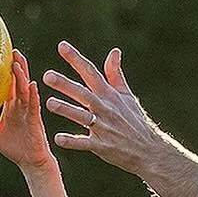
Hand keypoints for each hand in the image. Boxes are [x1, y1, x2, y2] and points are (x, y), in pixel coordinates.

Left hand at [0, 51, 52, 170]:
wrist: (30, 161)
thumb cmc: (14, 149)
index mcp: (12, 106)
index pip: (10, 84)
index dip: (7, 71)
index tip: (3, 55)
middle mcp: (21, 105)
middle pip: (20, 81)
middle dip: (18, 65)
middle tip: (12, 49)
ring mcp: (29, 111)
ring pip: (26, 89)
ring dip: (23, 75)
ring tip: (19, 61)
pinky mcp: (35, 119)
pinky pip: (33, 104)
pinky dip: (33, 94)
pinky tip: (32, 84)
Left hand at [43, 42, 159, 174]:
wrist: (150, 150)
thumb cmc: (136, 122)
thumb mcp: (127, 96)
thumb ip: (115, 74)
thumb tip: (114, 51)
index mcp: (109, 94)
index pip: (90, 72)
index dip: (76, 59)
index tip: (61, 46)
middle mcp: (105, 108)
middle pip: (82, 93)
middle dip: (65, 84)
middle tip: (47, 76)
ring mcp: (104, 127)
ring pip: (82, 116)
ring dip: (66, 109)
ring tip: (49, 103)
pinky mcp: (103, 146)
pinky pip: (85, 143)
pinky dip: (72, 141)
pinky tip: (58, 139)